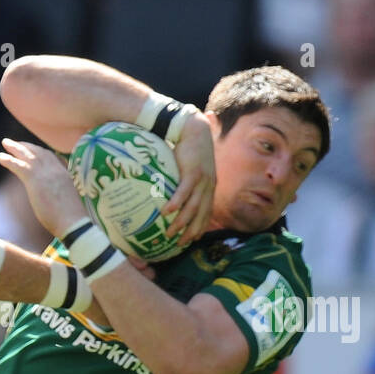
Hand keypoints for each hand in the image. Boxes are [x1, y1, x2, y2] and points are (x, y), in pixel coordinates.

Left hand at [0, 137, 85, 236]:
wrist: (73, 222)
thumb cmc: (72, 220)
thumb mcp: (68, 202)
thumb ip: (61, 196)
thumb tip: (57, 203)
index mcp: (65, 174)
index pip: (52, 158)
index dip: (42, 153)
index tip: (35, 150)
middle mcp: (56, 170)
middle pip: (40, 153)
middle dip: (28, 147)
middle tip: (17, 143)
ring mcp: (46, 173)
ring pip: (28, 155)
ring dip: (15, 148)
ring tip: (5, 143)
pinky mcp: (35, 180)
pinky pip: (19, 166)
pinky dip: (8, 160)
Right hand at [163, 113, 215, 244]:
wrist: (193, 129)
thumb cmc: (189, 149)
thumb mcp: (191, 169)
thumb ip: (186, 183)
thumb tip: (173, 195)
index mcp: (209, 186)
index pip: (206, 212)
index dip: (200, 227)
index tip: (192, 240)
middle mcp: (208, 186)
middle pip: (201, 214)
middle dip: (191, 232)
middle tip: (180, 244)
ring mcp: (201, 180)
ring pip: (192, 207)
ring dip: (181, 222)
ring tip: (169, 234)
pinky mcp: (192, 172)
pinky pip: (183, 192)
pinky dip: (175, 203)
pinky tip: (165, 213)